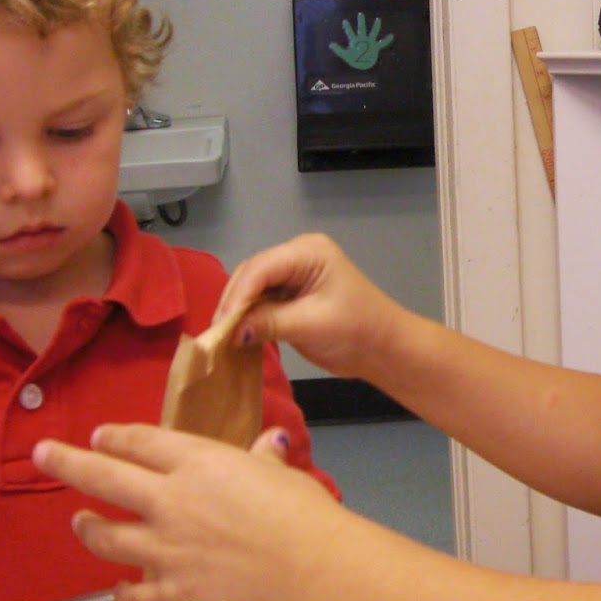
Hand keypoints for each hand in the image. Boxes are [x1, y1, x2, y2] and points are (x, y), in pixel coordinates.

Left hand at [37, 425, 343, 600]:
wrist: (314, 573)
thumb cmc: (306, 515)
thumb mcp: (281, 475)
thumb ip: (263, 460)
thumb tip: (270, 443)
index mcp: (198, 464)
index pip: (140, 442)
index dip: (115, 437)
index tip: (100, 437)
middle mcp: (169, 502)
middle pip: (103, 477)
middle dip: (66, 463)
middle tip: (43, 454)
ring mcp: (164, 552)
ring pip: (104, 536)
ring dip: (88, 528)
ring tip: (80, 523)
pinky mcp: (171, 596)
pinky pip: (130, 597)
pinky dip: (121, 593)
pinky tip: (119, 590)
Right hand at [217, 233, 391, 379]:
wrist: (385, 349)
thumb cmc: (357, 331)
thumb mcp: (311, 325)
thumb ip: (268, 322)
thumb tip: (230, 330)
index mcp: (308, 252)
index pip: (260, 268)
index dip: (237, 296)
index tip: (221, 325)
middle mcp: (298, 256)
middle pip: (252, 275)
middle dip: (234, 303)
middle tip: (216, 334)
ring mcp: (294, 274)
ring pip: (253, 288)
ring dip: (238, 311)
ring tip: (222, 337)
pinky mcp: (292, 294)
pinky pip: (262, 301)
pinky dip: (249, 317)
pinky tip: (238, 335)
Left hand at [329, 13, 393, 70]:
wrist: (362, 64)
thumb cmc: (354, 59)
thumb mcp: (345, 55)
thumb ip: (338, 49)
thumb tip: (330, 44)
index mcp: (354, 41)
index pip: (350, 33)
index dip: (347, 27)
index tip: (344, 21)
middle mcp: (362, 39)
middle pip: (362, 29)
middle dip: (361, 22)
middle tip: (360, 14)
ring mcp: (369, 42)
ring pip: (373, 33)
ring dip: (376, 27)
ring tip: (378, 19)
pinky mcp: (375, 47)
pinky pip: (382, 43)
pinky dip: (386, 40)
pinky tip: (391, 35)